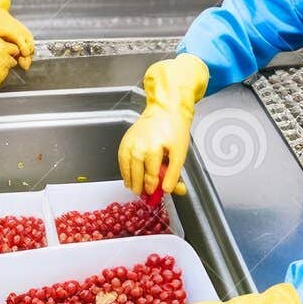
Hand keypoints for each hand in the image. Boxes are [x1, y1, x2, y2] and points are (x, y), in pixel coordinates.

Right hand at [117, 54, 208, 196]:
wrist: (165, 109)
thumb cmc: (174, 128)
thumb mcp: (180, 153)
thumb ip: (173, 173)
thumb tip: (167, 190)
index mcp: (152, 151)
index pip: (150, 178)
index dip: (153, 189)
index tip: (155, 194)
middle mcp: (137, 148)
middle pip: (136, 176)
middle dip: (140, 188)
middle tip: (145, 195)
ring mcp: (129, 145)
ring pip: (127, 170)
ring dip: (131, 182)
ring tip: (136, 189)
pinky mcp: (124, 142)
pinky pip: (122, 162)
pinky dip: (125, 171)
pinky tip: (129, 177)